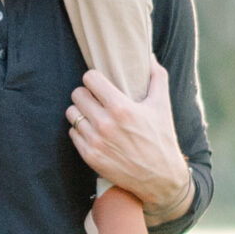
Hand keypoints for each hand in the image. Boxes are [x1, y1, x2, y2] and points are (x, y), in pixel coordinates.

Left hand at [66, 62, 192, 219]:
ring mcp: (95, 141)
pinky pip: (72, 133)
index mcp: (121, 107)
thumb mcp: (163, 105)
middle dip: (86, 94)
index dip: (94, 78)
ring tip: (92, 114)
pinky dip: (80, 130)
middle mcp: (105, 124)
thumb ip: (157, 76)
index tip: (100, 83)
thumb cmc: (162, 138)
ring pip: (71, 113)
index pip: (90, 78)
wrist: (160, 178)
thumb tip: (149, 55)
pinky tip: (93, 131)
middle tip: (95, 99)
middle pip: (77, 94)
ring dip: (81, 112)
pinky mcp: (89, 156)